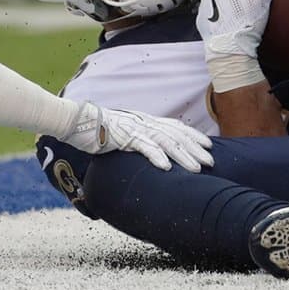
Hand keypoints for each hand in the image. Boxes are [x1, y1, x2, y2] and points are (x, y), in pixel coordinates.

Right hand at [61, 103, 213, 172]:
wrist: (77, 120)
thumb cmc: (99, 129)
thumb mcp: (124, 132)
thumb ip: (139, 138)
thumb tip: (151, 151)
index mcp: (145, 120)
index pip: (176, 127)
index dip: (194, 136)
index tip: (209, 145)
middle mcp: (144, 122)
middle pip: (176, 136)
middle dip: (195, 149)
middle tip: (211, 162)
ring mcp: (135, 129)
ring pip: (166, 142)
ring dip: (183, 156)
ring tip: (197, 169)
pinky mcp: (122, 137)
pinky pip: (143, 147)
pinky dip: (156, 157)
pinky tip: (167, 167)